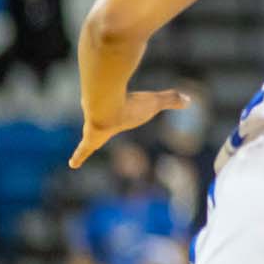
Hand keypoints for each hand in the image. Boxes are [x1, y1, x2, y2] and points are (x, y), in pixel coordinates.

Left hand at [69, 89, 190, 168]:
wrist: (107, 107)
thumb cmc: (131, 104)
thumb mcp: (155, 102)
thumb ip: (170, 100)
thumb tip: (190, 100)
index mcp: (120, 113)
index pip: (118, 113)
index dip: (118, 115)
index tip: (115, 114)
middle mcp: (105, 121)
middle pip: (101, 128)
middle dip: (96, 133)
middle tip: (90, 139)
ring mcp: (94, 129)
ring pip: (88, 139)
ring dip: (83, 147)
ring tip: (76, 158)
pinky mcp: (89, 138)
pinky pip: (82, 150)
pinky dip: (79, 156)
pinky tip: (73, 164)